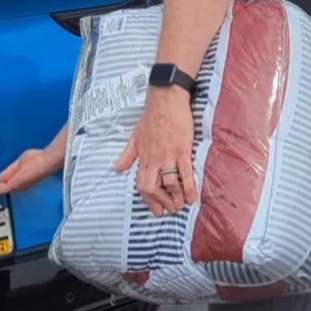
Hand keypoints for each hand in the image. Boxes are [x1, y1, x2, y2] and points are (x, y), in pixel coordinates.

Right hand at [0, 125, 67, 194]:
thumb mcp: (19, 164)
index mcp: (21, 180)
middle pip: (2, 188)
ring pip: (1, 189)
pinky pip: (1, 188)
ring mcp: (17, 185)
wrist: (45, 160)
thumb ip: (9, 171)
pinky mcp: (16, 184)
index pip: (7, 184)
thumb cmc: (38, 159)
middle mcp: (19, 185)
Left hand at [113, 87, 198, 215]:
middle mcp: (154, 159)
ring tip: (183, 204)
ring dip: (177, 197)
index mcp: (143, 157)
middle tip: (170, 210)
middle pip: (153, 188)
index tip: (156, 209)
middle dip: (162, 202)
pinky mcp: (182, 150)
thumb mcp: (135, 136)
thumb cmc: (151, 116)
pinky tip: (193, 196)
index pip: (142, 184)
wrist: (166, 100)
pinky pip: (186, 173)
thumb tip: (116, 169)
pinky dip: (190, 187)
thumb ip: (127, 155)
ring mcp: (168, 155)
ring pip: (170, 183)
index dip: (149, 200)